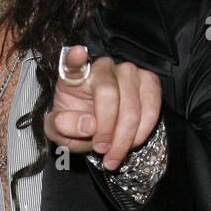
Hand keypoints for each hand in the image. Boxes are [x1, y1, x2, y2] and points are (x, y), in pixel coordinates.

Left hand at [44, 45, 162, 170]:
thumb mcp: (58, 131)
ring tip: (114, 156)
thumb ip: (62, 126)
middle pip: (108, 94)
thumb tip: (88, 125)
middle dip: (106, 129)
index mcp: (74, 76)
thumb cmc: (77, 123)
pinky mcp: (149, 81)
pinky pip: (152, 107)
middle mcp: (102, 67)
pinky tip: (132, 142)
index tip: (77, 54)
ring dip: (125, 137)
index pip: (73, 64)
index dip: (76, 59)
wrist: (98, 128)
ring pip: (132, 104)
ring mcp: (128, 71)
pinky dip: (143, 131)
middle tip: (101, 150)